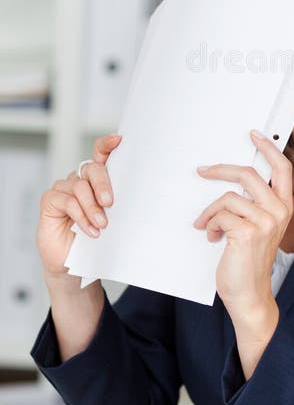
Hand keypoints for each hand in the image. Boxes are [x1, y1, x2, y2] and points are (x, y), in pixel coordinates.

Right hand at [36, 134, 120, 277]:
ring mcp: (64, 189)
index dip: (107, 145)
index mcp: (96, 180)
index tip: (118, 140)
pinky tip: (89, 230)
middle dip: (103, 184)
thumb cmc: (94, 239)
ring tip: (101, 225)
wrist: (73, 264)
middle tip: (110, 203)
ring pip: (80, 187)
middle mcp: (79, 180)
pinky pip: (67, 201)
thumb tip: (132, 194)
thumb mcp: (110, 218)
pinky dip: (80, 216)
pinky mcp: (50, 200)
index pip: (100, 155)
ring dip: (92, 207)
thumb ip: (114, 203)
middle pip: (91, 169)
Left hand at [193, 129, 292, 325]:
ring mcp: (264, 222)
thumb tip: (232, 183)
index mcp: (284, 207)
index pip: (282, 169)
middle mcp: (278, 212)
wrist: (249, 294)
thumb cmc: (249, 261)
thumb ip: (254, 206)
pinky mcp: (247, 232)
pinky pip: (220, 214)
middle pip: (249, 174)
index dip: (269, 148)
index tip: (254, 135)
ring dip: (210, 211)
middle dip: (222, 170)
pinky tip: (211, 237)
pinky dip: (209, 224)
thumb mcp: (260, 228)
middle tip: (204, 170)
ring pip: (228, 197)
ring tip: (206, 225)